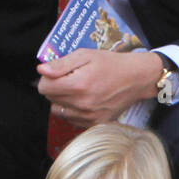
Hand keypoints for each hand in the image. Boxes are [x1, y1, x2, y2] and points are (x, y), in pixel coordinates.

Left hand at [36, 49, 159, 125]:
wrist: (136, 79)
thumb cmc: (111, 64)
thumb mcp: (85, 55)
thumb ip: (61, 64)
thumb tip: (41, 70)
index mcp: (78, 84)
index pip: (44, 87)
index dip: (48, 77)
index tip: (58, 73)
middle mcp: (82, 104)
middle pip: (50, 99)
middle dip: (56, 87)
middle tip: (72, 78)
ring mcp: (89, 116)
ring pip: (59, 111)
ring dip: (63, 100)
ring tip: (79, 90)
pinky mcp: (94, 124)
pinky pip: (71, 119)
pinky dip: (74, 110)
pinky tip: (85, 100)